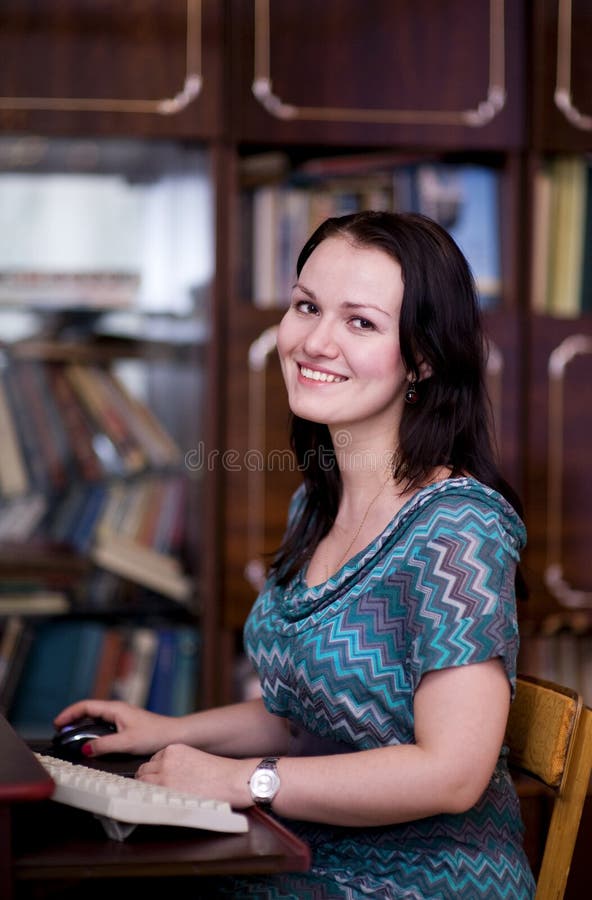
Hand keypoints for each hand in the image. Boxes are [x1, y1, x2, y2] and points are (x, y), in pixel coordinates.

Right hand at [53, 699, 174, 756]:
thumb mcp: (127, 742)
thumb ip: (104, 745)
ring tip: (72, 737)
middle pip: (89, 711)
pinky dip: (93, 731)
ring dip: (83, 726)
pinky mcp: (126, 725)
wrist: (175, 734)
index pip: (86, 706)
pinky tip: (91, 741)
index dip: (69, 714)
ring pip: (96, 718)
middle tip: (61, 732)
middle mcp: (117, 710)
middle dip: (73, 720)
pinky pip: (104, 725)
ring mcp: (122, 717)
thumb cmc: (155, 734)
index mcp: (115, 709)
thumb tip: (86, 748)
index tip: (58, 723)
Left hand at [136, 744, 252, 807]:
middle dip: (147, 781)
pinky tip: (157, 805)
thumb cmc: (219, 773)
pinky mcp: (167, 790)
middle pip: (143, 771)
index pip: (153, 760)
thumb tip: (165, 777)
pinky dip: (150, 800)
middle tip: (154, 793)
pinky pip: (148, 796)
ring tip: (155, 801)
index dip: (155, 772)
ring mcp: (164, 774)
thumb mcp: (194, 759)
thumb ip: (177, 764)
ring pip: (143, 783)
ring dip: (146, 791)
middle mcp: (165, 759)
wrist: (231, 780)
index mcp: (173, 749)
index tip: (159, 780)